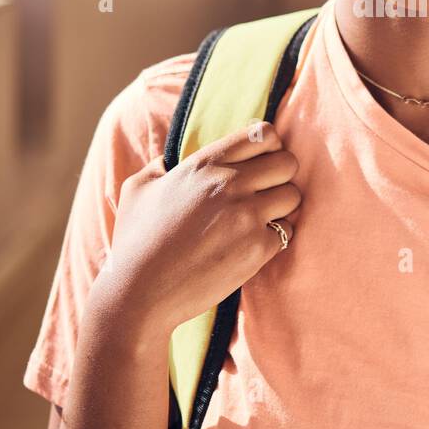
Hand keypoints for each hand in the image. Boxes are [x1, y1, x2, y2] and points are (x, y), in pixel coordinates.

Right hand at [98, 120, 301, 339]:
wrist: (139, 294)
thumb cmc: (135, 242)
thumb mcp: (137, 189)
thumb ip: (159, 166)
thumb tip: (169, 159)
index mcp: (204, 164)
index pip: (263, 134)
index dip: (270, 145)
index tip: (261, 160)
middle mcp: (230, 184)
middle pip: (287, 162)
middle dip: (281, 175)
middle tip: (265, 192)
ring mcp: (247, 216)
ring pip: (293, 196)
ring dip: (282, 207)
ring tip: (261, 219)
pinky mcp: (257, 249)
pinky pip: (288, 232)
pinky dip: (276, 238)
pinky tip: (253, 245)